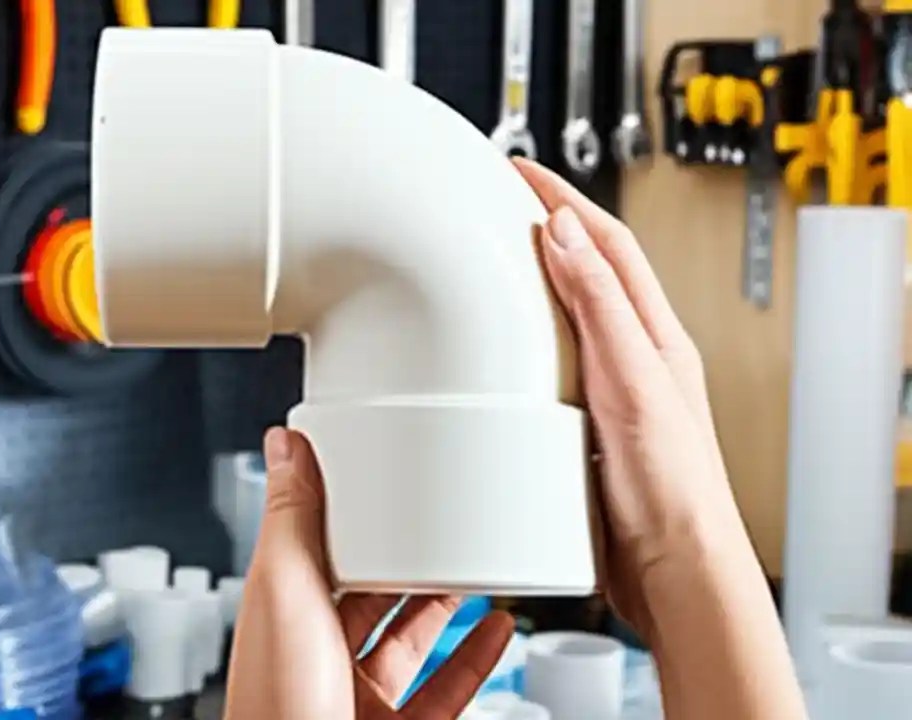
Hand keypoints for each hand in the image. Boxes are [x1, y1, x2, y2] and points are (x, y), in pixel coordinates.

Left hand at [223, 427, 515, 719]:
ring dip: (446, 604)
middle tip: (447, 517)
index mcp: (287, 613)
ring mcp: (358, 698)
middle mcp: (318, 654)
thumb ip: (293, 518)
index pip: (319, 549)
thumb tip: (284, 444)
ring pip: (410, 640)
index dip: (351, 514)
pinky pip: (444, 689)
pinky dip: (474, 658)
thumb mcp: (285, 590)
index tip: (385, 477)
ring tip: (479, 565)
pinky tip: (499, 630)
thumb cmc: (279, 703)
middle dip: (408, 555)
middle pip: (371, 592)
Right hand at [513, 158, 753, 640]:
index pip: (607, 243)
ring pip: (563, 319)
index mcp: (655, 337)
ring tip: (482, 261)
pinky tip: (486, 355)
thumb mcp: (635, 385)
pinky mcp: (581, 428)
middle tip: (493, 204)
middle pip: (585, 271)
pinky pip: (544, 368)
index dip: (563, 196)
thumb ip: (603, 308)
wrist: (670, 570)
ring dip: (526, 284)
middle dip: (541, 227)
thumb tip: (568, 233)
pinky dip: (514, 346)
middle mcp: (632, 358)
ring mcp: (606, 392)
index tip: (519, 168)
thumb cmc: (671, 491)